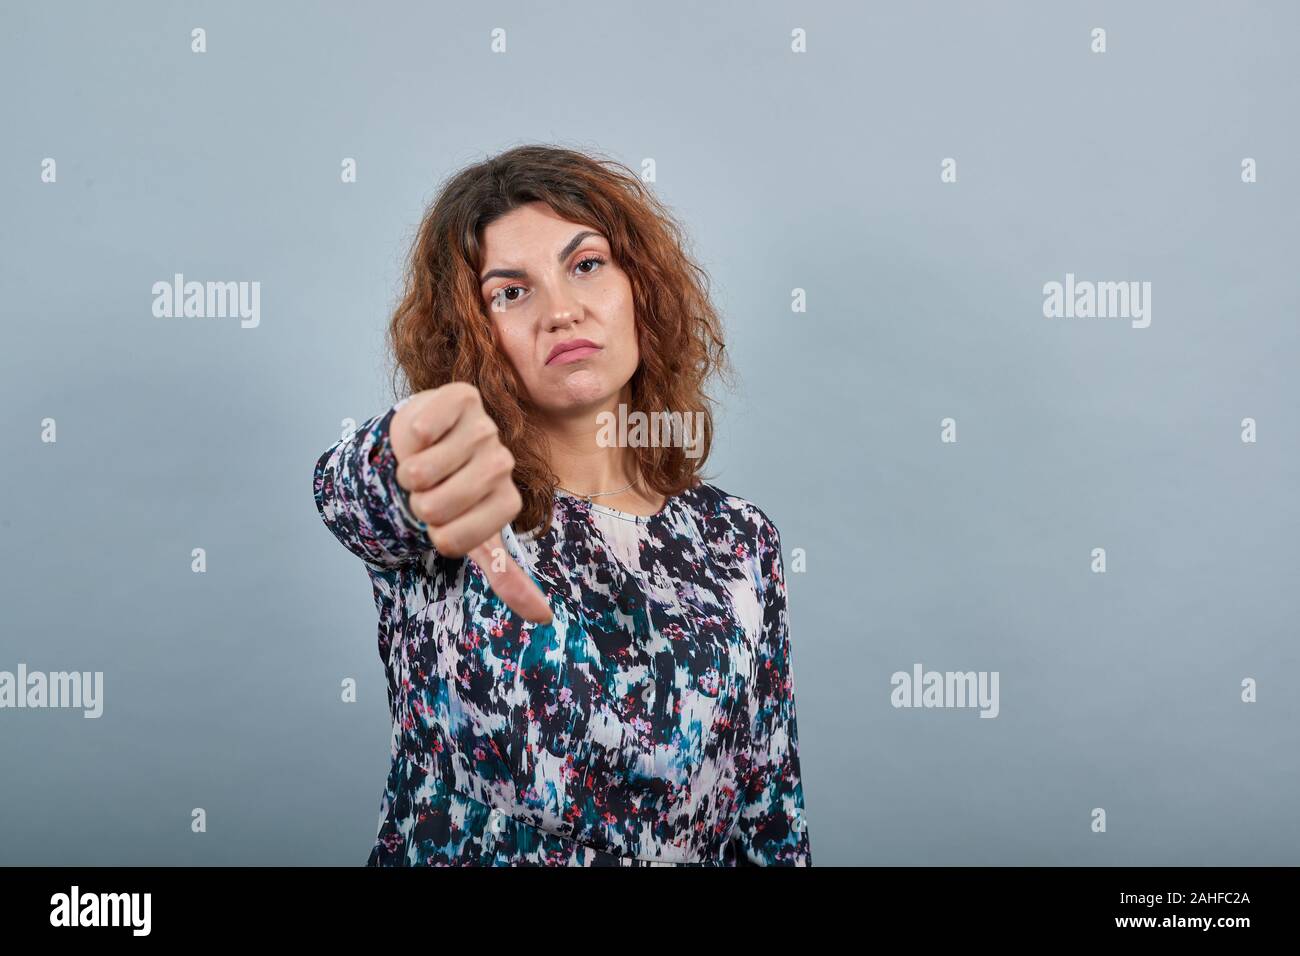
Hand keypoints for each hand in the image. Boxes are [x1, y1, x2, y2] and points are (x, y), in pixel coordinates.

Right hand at [390, 382, 552, 624]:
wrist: (419, 441)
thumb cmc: (444, 492)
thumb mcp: (471, 537)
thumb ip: (505, 576)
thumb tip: (546, 619)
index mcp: (506, 500)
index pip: (454, 539)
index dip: (432, 532)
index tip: (438, 520)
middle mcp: (501, 462)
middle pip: (439, 504)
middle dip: (417, 503)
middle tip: (424, 490)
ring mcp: (484, 427)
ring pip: (426, 469)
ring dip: (408, 471)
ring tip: (418, 463)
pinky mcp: (462, 397)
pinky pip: (426, 427)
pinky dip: (413, 437)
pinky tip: (420, 435)